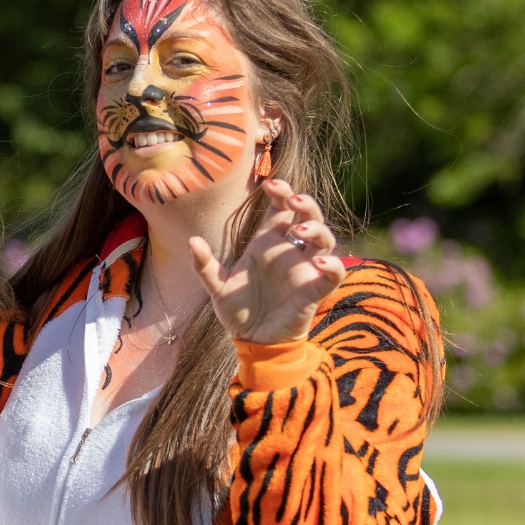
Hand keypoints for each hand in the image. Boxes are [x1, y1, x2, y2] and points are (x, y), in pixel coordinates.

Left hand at [189, 179, 345, 343]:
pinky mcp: (313, 291)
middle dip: (304, 203)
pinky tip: (318, 261)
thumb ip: (204, 265)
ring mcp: (303, 269)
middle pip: (308, 216)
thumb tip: (192, 241)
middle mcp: (288, 252)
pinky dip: (332, 265)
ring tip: (301, 228)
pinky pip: (333, 274)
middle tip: (291, 200)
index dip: (280, 193)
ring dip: (317, 229)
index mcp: (266, 244)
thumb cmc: (236, 309)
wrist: (251, 340)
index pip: (280, 210)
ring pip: (325, 239)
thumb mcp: (217, 286)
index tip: (270, 184)